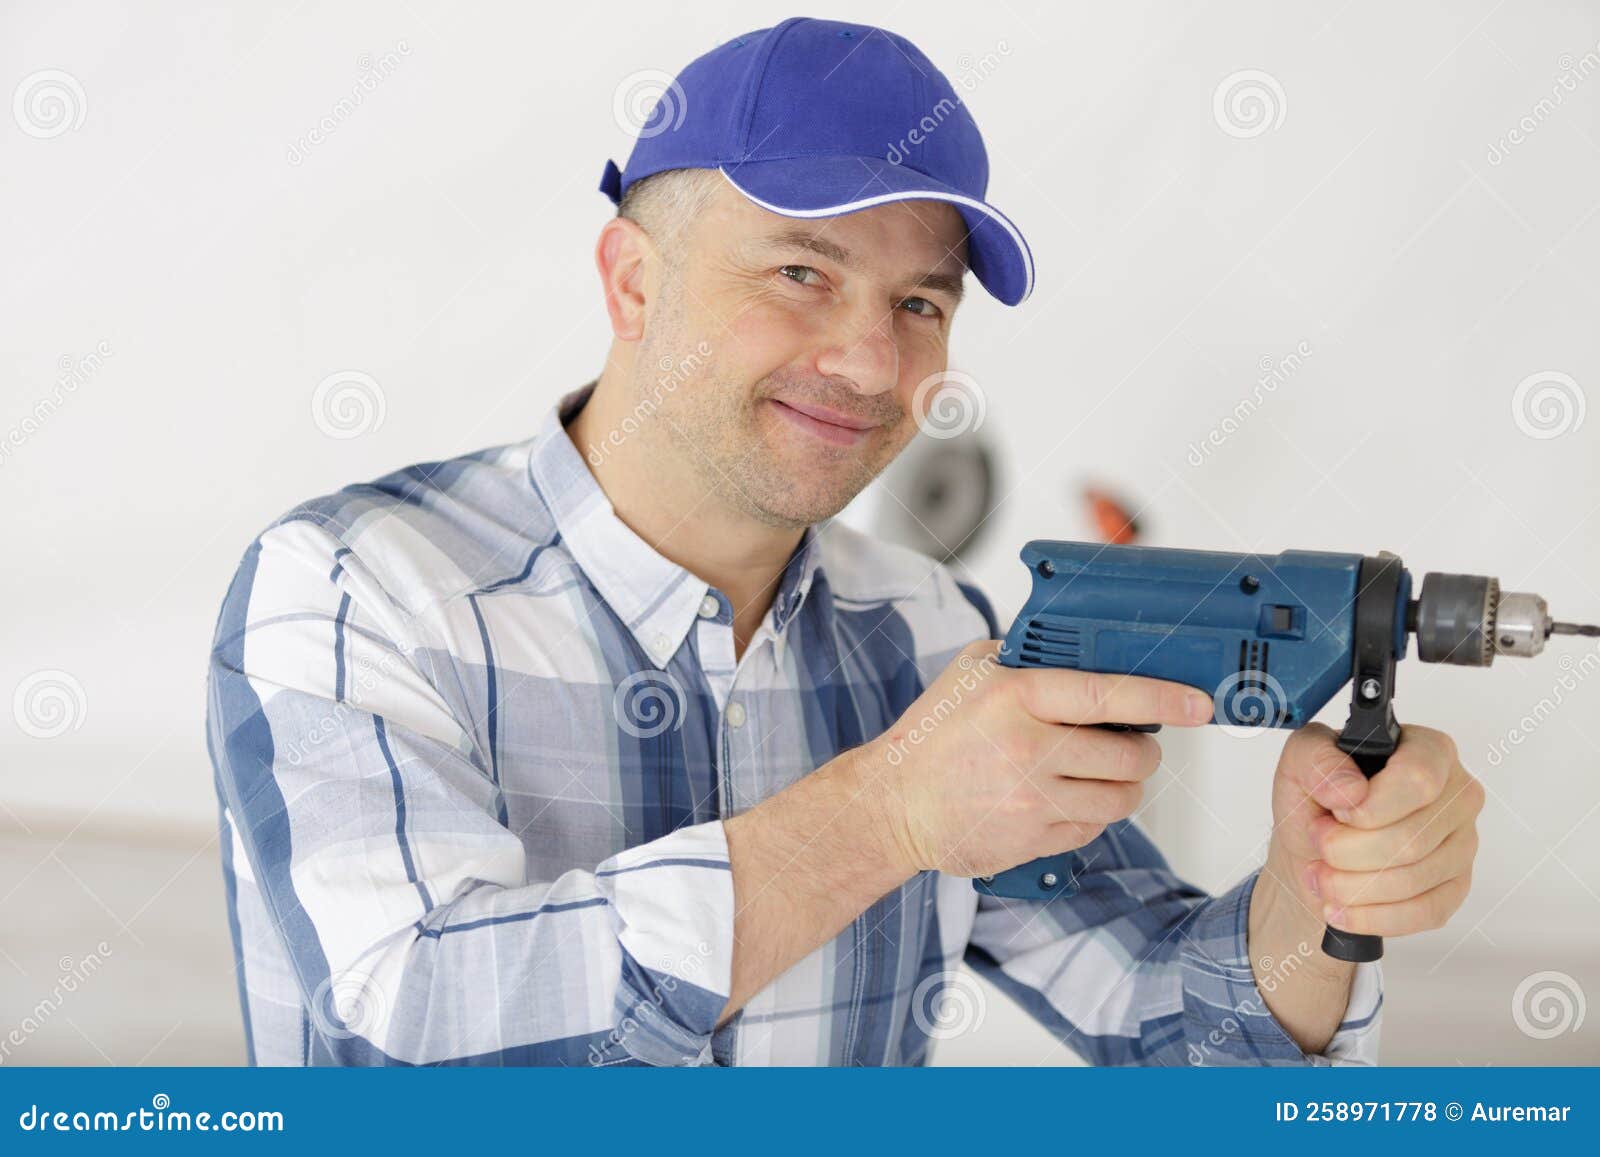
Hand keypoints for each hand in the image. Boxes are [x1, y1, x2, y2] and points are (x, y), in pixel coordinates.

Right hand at [855, 640, 1214, 878]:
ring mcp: (1032, 800)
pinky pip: (1095, 828)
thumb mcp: (970, 673)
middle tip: (1129, 742)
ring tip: (1099, 773)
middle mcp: (1028, 749)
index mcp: (1014, 696)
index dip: (1163, 697)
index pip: (1108, 693)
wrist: (892, 805)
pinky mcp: (1035, 840)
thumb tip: (1086, 653)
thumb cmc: (933, 736)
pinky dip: (1092, 814)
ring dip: (1124, 784)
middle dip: (1142, 749)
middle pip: (1130, 753)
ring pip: (1122, 797)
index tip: (1198, 702)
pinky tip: (1065, 799)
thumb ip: (1025, 658)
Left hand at [1263, 722, 1483, 942]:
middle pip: (1412, 837)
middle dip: (1348, 851)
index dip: (1370, 806)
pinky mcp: (1455, 888)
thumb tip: (1350, 789)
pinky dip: (1371, 916)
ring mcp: (1462, 844)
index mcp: (1428, 750)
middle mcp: (1457, 794)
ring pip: (1414, 879)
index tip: (1336, 812)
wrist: (1314, 849)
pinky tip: (1340, 908)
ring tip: (1320, 875)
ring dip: (1352, 886)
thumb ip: (1315, 758)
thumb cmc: (1315, 798)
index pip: (1418, 779)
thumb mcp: (1298, 762)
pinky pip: (1424, 912)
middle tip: (1317, 845)